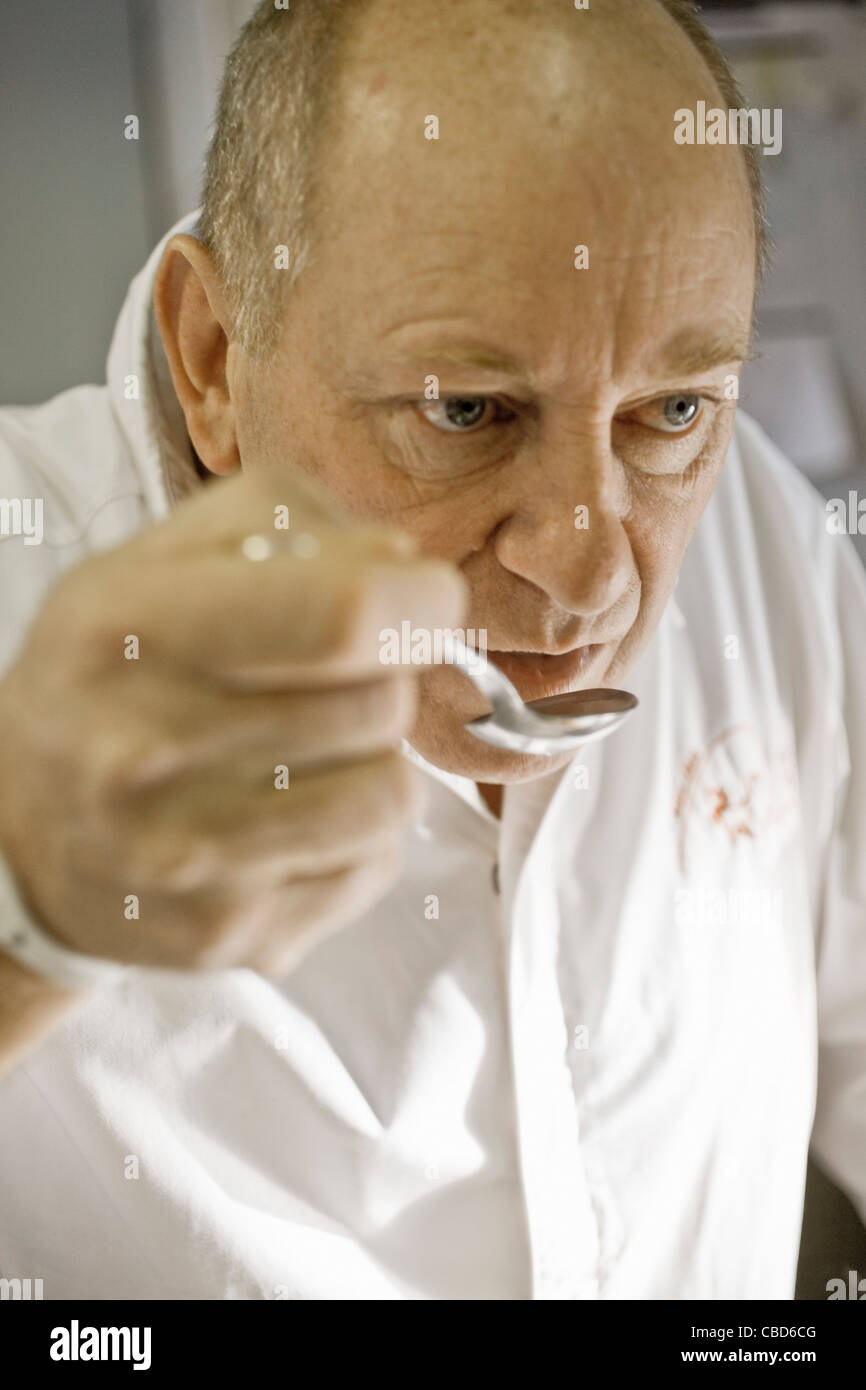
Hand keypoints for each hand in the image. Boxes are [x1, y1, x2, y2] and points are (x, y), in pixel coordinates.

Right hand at [0, 469, 464, 975]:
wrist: (20, 840)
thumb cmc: (106, 680)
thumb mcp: (151, 564)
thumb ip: (279, 524)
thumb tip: (401, 561)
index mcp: (128, 633)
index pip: (344, 616)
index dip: (417, 599)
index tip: (419, 596)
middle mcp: (148, 753)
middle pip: (381, 703)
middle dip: (386, 676)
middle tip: (336, 676)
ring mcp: (192, 860)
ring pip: (393, 793)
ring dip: (377, 758)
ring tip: (315, 748)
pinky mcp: (233, 935)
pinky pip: (376, 863)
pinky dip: (358, 833)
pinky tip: (291, 815)